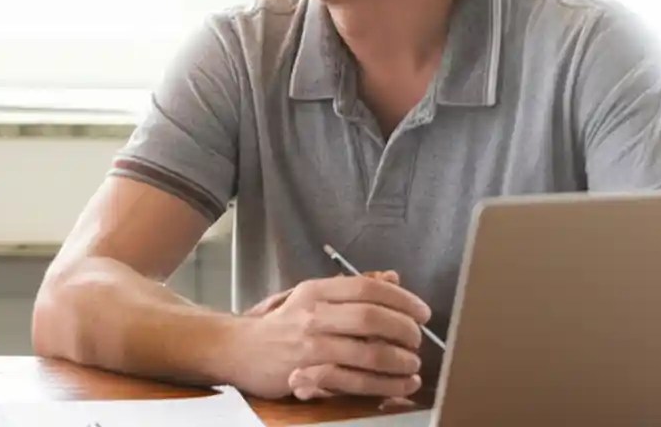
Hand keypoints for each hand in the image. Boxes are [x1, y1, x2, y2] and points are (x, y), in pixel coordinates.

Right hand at [228, 274, 430, 400]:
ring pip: (366, 353)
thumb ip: (351, 287)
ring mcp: (310, 346)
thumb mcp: (311, 296)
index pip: (367, 288)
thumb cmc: (280, 324)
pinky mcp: (307, 374)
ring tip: (413, 365)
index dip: (401, 299)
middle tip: (418, 339)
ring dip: (399, 362)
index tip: (422, 312)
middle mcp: (313, 314)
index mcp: (316, 290)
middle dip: (404, 330)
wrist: (238, 349)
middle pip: (370, 318)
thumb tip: (391, 276)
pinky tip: (398, 386)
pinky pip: (354, 381)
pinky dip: (383, 385)